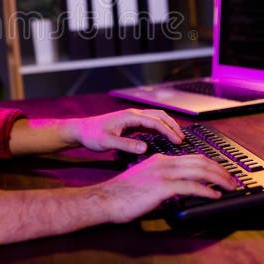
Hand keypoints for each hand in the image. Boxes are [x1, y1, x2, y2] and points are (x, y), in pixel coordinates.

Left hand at [68, 108, 183, 153]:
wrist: (81, 131)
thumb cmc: (92, 135)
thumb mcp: (108, 142)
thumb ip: (126, 145)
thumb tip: (144, 148)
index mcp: (130, 116)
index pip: (155, 121)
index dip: (168, 131)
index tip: (177, 141)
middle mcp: (133, 115)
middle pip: (159, 116)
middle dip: (172, 126)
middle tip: (182, 139)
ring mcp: (132, 118)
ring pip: (155, 118)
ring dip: (167, 125)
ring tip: (177, 137)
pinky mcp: (130, 124)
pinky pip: (150, 124)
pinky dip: (160, 128)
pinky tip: (163, 137)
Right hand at [98, 153, 238, 223]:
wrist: (106, 199)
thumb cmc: (122, 194)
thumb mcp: (145, 180)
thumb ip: (162, 181)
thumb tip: (179, 189)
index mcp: (160, 160)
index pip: (193, 157)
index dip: (211, 164)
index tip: (221, 173)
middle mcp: (164, 163)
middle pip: (200, 161)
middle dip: (220, 170)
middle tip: (232, 179)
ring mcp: (163, 174)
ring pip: (200, 171)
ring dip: (219, 179)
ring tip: (230, 186)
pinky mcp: (162, 187)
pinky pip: (191, 186)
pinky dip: (207, 191)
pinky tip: (215, 195)